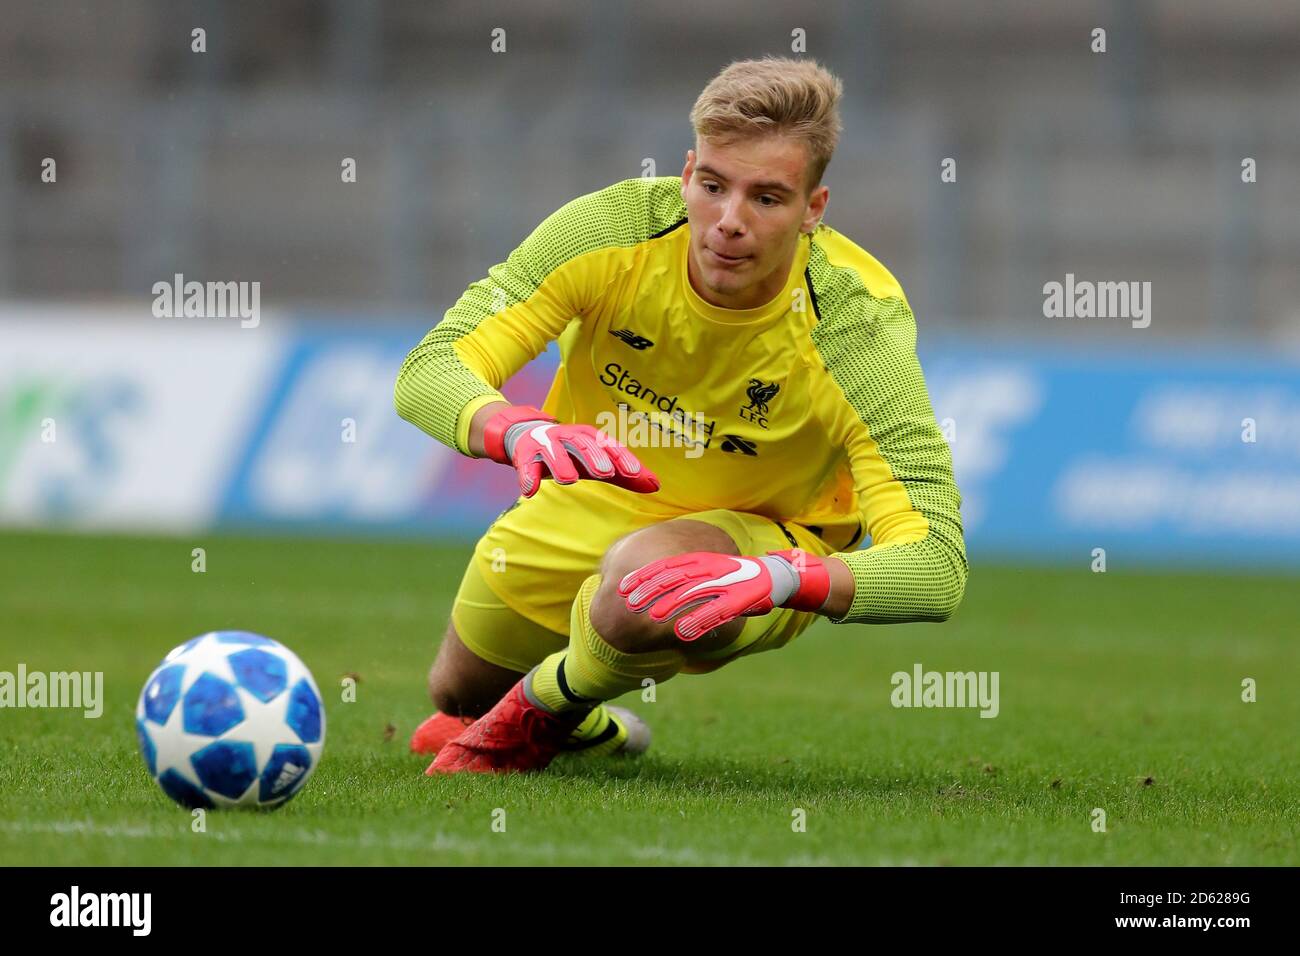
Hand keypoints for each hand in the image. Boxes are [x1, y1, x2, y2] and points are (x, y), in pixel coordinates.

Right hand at [483, 404, 659, 497]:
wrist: (528, 436)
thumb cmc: (571, 454)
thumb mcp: (598, 462)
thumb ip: (625, 475)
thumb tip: (657, 486)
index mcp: (589, 437)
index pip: (608, 445)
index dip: (622, 458)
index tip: (635, 473)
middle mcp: (568, 436)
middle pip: (582, 443)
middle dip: (594, 457)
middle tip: (605, 473)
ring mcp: (545, 444)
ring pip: (553, 451)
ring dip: (561, 464)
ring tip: (568, 480)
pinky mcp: (525, 455)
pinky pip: (526, 466)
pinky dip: (527, 477)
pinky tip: (530, 491)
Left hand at [618, 548, 830, 640]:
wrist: (776, 576)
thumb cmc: (736, 578)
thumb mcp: (709, 571)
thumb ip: (687, 577)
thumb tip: (659, 589)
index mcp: (701, 561)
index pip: (667, 566)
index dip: (644, 576)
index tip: (623, 587)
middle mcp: (710, 569)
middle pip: (675, 577)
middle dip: (651, 590)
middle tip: (629, 603)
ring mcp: (725, 583)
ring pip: (693, 593)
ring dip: (671, 605)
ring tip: (653, 617)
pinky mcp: (739, 599)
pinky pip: (716, 611)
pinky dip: (698, 621)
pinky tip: (683, 632)